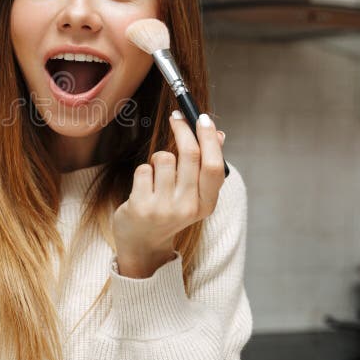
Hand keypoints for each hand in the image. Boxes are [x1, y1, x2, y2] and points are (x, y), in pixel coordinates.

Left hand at [111, 111, 225, 276]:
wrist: (142, 243)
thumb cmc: (169, 210)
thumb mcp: (192, 194)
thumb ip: (204, 167)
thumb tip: (219, 134)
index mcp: (206, 205)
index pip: (214, 166)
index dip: (209, 138)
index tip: (203, 118)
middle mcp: (187, 207)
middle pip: (190, 155)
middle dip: (183, 129)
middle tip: (176, 116)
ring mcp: (163, 208)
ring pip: (163, 158)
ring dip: (158, 158)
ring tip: (156, 174)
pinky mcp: (140, 206)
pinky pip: (143, 169)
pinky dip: (143, 171)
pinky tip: (144, 186)